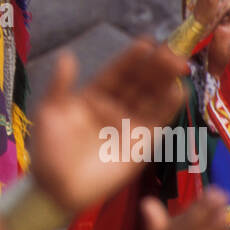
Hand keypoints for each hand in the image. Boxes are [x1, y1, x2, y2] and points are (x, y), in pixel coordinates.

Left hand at [27, 40, 186, 214]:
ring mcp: (129, 124)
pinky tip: (179, 91)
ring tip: (180, 65)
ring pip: (152, 98)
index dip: (132, 57)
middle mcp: (115, 106)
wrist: (56, 188)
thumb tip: (66, 56)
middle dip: (155, 66)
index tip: (148, 41)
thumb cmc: (49, 150)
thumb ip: (60, 85)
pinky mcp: (140, 144)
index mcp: (94, 95)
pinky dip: (169, 107)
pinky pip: (157, 122)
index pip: (118, 72)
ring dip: (166, 81)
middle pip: (140, 82)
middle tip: (172, 50)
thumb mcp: (50, 113)